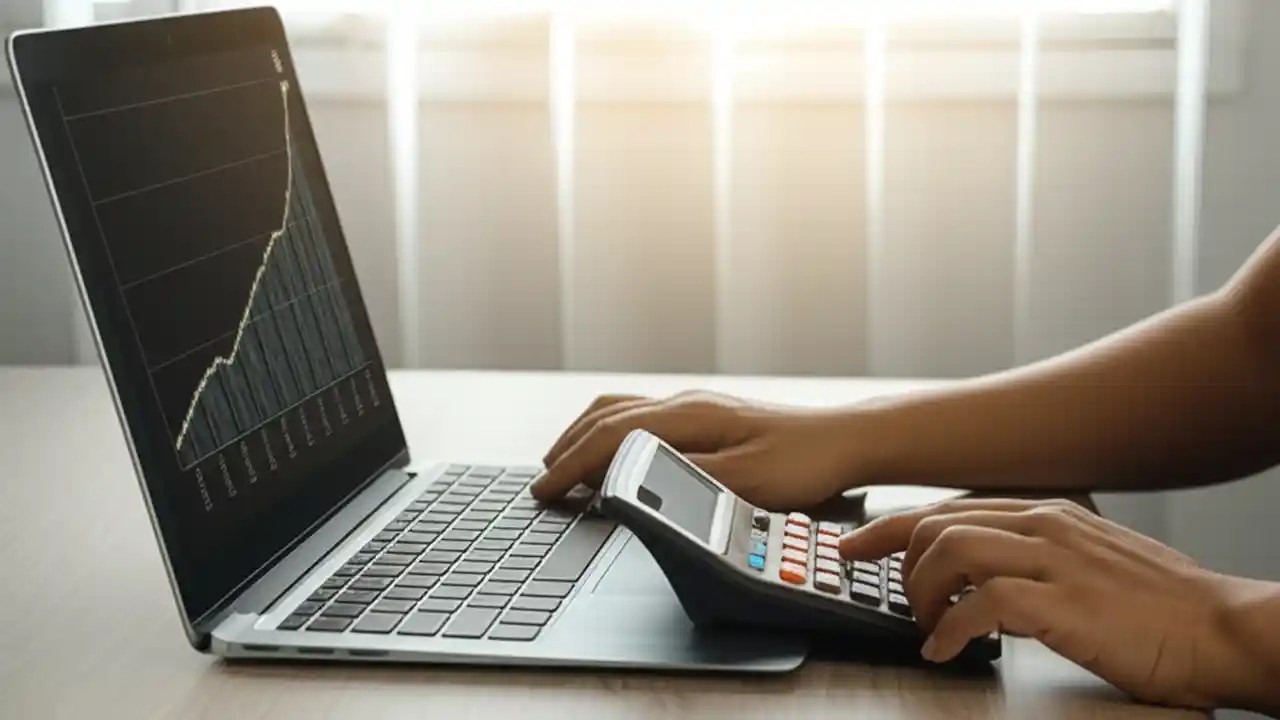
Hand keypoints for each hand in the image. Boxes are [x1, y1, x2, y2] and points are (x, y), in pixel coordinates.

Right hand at [530, 391, 864, 509]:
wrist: (845, 440)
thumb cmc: (803, 461)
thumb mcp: (744, 480)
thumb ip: (685, 475)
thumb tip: (630, 475)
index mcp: (688, 416)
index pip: (610, 436)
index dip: (571, 464)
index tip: (544, 490)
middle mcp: (685, 404)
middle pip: (604, 417)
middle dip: (567, 449)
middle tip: (542, 484)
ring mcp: (694, 407)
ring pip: (620, 412)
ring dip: (585, 438)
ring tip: (564, 468)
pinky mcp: (705, 417)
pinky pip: (639, 418)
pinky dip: (609, 436)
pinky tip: (612, 456)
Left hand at [838, 498, 1247, 708]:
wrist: (1223, 629)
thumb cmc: (1161, 607)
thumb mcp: (1089, 563)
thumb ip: (1035, 560)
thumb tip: (981, 584)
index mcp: (1048, 514)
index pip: (949, 507)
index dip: (891, 526)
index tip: (853, 545)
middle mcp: (1045, 526)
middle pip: (936, 524)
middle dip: (899, 563)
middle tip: (899, 602)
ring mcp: (1054, 561)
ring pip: (949, 551)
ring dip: (921, 593)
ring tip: (928, 626)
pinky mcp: (1064, 604)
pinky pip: (979, 605)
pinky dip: (948, 629)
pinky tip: (946, 650)